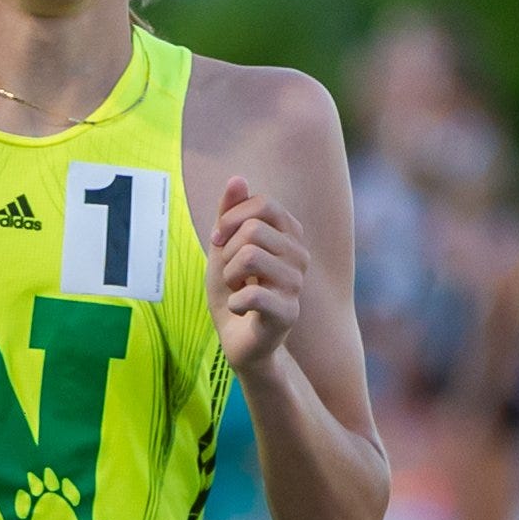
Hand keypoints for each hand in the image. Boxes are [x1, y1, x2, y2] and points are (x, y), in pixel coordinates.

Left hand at [207, 178, 308, 373]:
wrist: (238, 341)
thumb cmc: (233, 291)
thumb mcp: (223, 248)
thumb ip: (229, 214)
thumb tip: (237, 178)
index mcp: (289, 235)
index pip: (263, 204)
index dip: (231, 219)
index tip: (218, 240)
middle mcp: (300, 256)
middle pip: (253, 230)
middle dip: (227, 253)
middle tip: (230, 274)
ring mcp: (297, 284)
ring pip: (249, 257)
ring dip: (229, 277)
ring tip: (236, 290)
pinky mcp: (288, 313)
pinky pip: (250, 294)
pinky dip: (233, 304)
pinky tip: (239, 310)